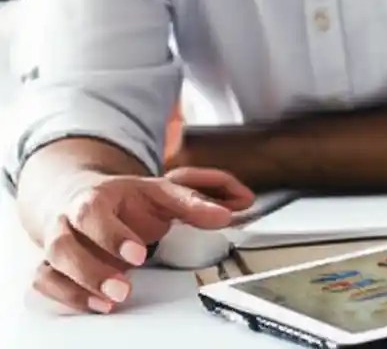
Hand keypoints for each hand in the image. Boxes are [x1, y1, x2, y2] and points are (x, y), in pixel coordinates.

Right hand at [33, 167, 253, 313]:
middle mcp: (69, 220)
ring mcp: (57, 243)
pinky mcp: (52, 264)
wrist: (85, 197)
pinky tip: (96, 306)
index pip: (93, 213)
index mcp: (95, 197)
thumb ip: (193, 204)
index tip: (139, 253)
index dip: (112, 234)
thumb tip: (226, 215)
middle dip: (92, 268)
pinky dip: (66, 296)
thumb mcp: (161, 193)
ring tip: (112, 302)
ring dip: (79, 287)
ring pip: (52, 265)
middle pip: (65, 244)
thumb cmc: (125, 199)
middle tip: (125, 287)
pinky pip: (46, 282)